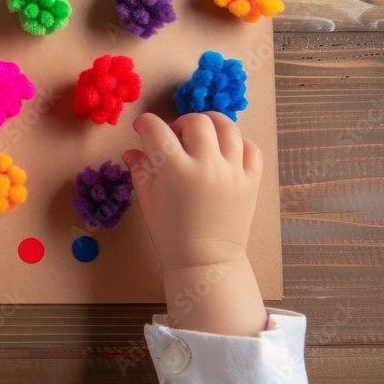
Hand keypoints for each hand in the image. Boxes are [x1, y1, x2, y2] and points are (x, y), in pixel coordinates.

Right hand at [122, 112, 266, 335]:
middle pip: (196, 121)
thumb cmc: (171, 233)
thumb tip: (132, 151)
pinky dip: (238, 142)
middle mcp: (207, 165)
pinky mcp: (252, 181)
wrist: (205, 261)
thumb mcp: (148, 201)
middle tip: (174, 136)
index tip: (142, 126)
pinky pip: (251, 148)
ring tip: (202, 135)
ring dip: (211, 124)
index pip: (157, 131)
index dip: (145, 123)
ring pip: (228, 128)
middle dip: (180, 122)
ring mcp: (233, 172)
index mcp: (176, 171)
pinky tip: (225, 150)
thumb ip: (140, 170)